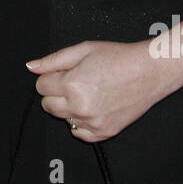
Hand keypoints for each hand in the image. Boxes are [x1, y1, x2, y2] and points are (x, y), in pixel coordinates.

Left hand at [26, 39, 170, 140]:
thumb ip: (54, 60)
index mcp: (72, 84)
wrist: (150, 71)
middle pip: (48, 105)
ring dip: (69, 108)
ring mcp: (93, 122)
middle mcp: (80, 106)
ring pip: (63, 119)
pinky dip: (81, 122)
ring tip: (89, 92)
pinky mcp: (105, 132)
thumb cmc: (120, 58)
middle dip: (56, 93)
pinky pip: (79, 133)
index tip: (62, 74)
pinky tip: (93, 107)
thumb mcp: (84, 50)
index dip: (50, 77)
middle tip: (75, 82)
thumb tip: (32, 67)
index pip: (41, 87)